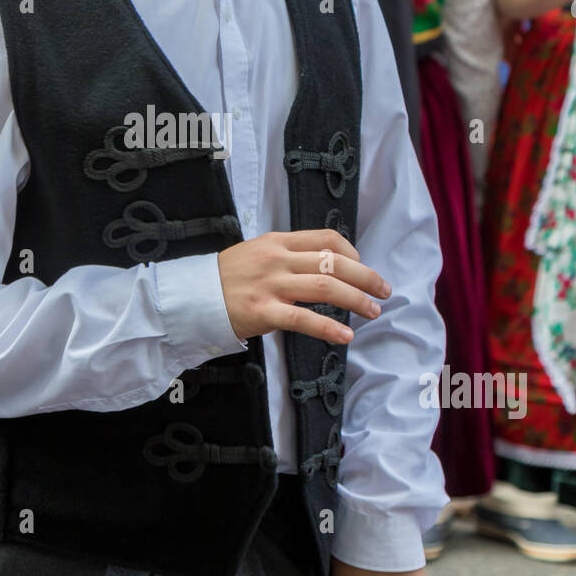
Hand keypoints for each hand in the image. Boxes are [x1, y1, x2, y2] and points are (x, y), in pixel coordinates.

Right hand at [217, 228, 390, 343]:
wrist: (191, 297)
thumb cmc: (227, 278)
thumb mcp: (257, 253)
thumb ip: (288, 255)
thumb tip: (325, 263)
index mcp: (278, 241)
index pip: (326, 239)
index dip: (352, 252)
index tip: (363, 266)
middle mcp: (277, 259)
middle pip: (333, 262)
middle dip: (365, 276)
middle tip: (384, 290)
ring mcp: (270, 285)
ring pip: (325, 287)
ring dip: (356, 300)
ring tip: (373, 311)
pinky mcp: (263, 312)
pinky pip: (302, 319)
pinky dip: (328, 328)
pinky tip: (344, 336)